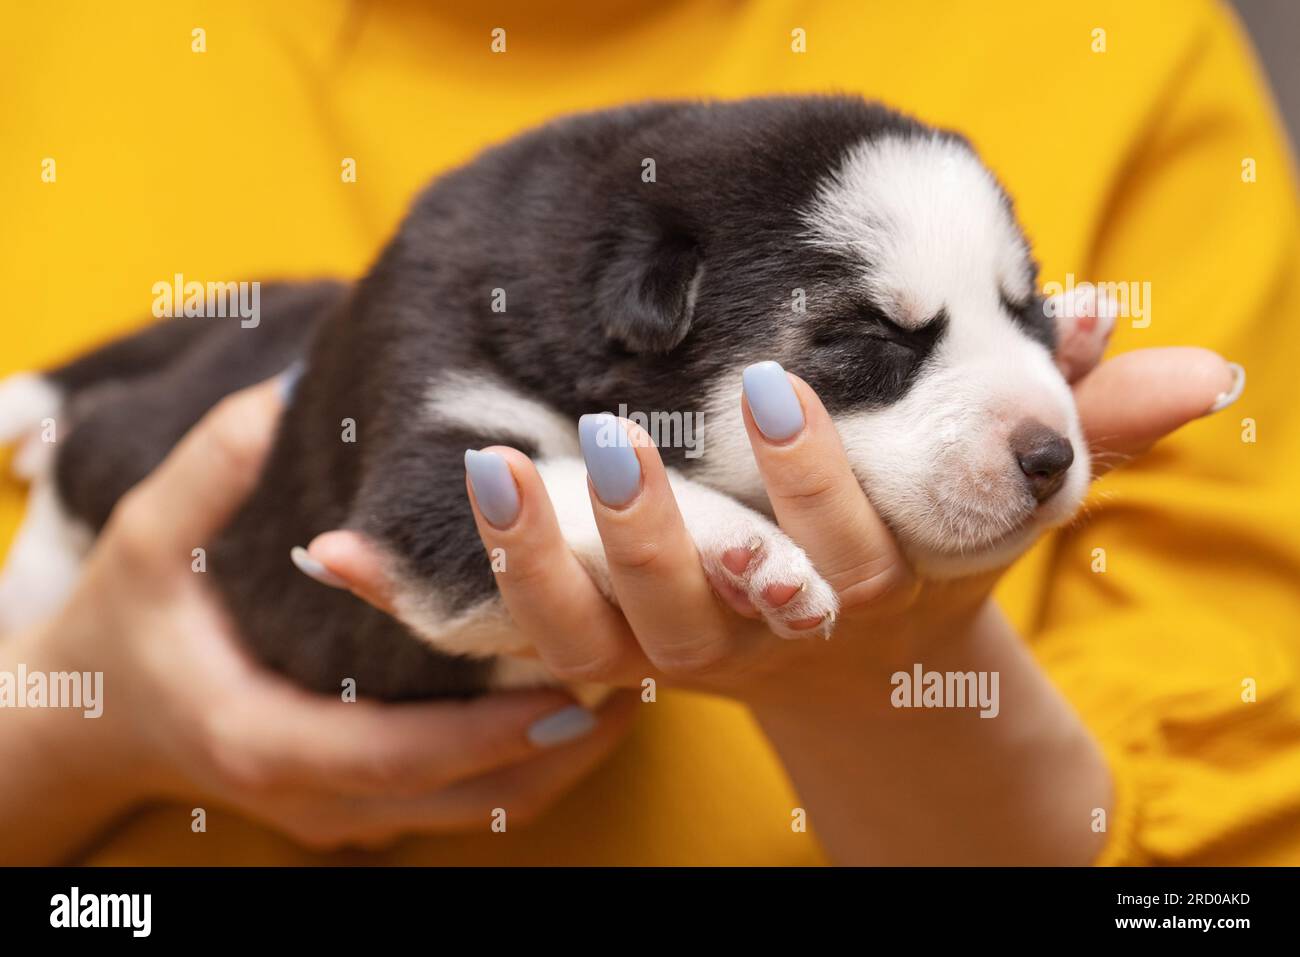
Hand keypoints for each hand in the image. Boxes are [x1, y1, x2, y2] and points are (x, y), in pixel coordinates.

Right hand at [0, 378, 632, 862]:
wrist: (82, 729)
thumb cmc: (119, 633)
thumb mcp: (147, 543)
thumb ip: (215, 471)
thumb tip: (290, 389)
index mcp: (268, 741)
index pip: (404, 754)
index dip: (495, 726)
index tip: (578, 685)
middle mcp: (317, 797)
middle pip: (464, 795)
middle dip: (556, 745)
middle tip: (639, 678)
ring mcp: (341, 814)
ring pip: (474, 810)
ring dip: (553, 760)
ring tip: (628, 691)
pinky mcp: (356, 806)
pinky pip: (457, 801)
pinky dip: (518, 764)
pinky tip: (566, 706)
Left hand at [303, 345, 1239, 704]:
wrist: (851, 652)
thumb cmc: (919, 543)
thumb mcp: (998, 490)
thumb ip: (1083, 433)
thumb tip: (1202, 376)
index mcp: (854, 589)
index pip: (841, 553)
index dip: (811, 486)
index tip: (773, 393)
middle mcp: (755, 636)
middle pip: (700, 605)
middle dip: (654, 531)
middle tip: (606, 443)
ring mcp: (664, 654)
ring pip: (589, 636)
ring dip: (533, 564)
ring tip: (486, 475)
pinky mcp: (593, 650)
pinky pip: (498, 637)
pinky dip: (416, 600)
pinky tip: (337, 547)